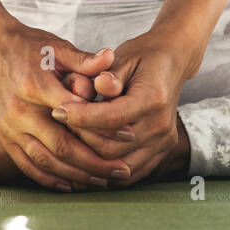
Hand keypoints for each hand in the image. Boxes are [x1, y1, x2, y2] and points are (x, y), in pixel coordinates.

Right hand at [0, 21, 132, 191]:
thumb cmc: (32, 48)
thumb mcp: (59, 47)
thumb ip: (85, 59)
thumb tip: (110, 57)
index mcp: (34, 85)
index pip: (74, 113)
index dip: (103, 127)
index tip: (128, 135)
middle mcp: (19, 110)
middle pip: (60, 145)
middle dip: (94, 163)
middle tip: (122, 171)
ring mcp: (9, 128)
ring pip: (45, 161)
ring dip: (76, 175)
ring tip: (104, 182)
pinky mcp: (4, 137)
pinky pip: (27, 165)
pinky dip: (50, 179)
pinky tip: (72, 185)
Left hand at [50, 28, 195, 185]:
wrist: (171, 63)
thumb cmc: (143, 58)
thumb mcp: (125, 57)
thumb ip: (109, 75)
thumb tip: (97, 85)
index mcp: (153, 98)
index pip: (112, 117)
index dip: (81, 117)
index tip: (58, 110)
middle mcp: (161, 125)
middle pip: (112, 147)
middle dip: (82, 137)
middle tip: (62, 124)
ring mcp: (163, 142)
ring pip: (119, 166)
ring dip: (91, 156)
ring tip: (73, 138)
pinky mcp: (161, 152)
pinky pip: (131, 173)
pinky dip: (107, 169)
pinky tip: (88, 154)